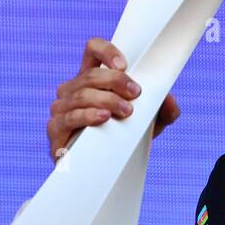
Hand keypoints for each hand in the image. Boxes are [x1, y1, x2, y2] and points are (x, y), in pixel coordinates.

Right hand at [46, 37, 180, 161]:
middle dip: (116, 81)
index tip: (124, 65)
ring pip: (81, 95)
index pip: (92, 51)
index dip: (106, 51)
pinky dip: (87, 115)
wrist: (106, 173)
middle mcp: (73, 90)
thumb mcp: (150, 124)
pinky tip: (104, 118)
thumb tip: (169, 100)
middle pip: (90, 75)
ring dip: (106, 100)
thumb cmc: (125, 140)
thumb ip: (164, 111)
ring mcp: (62, 109)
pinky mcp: (56, 130)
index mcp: (92, 80)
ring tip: (127, 111)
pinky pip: (69, 117)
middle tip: (136, 94)